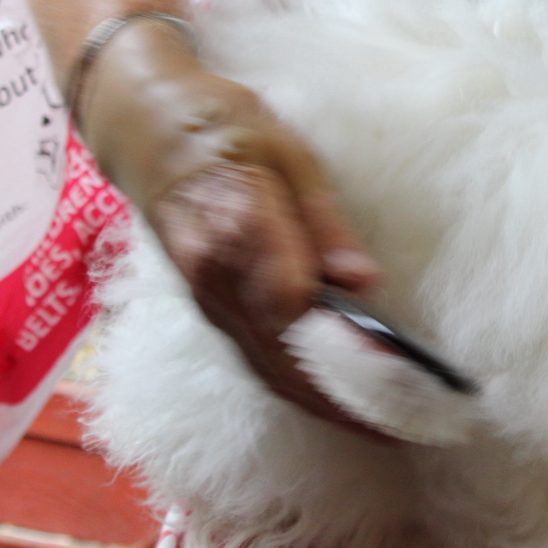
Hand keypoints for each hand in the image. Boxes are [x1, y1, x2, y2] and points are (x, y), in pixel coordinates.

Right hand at [81, 17, 384, 432]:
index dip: (349, 351)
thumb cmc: (223, 125)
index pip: (301, 314)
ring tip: (381, 426)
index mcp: (239, 232)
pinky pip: (255, 360)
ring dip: (325, 406)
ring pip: (269, 372)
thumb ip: (325, 223)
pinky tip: (335, 400)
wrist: (140, 122)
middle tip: (406, 426)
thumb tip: (364, 284)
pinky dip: (298, 389)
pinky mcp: (208, 309)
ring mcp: (206, 301)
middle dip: (347, 402)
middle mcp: (216, 281)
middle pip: (286, 360)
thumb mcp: (288, 154)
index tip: (402, 376)